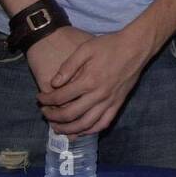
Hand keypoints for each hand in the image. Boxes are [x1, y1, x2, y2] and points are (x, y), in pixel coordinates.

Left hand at [36, 25, 159, 135]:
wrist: (136, 47)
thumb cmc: (109, 45)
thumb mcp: (85, 49)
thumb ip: (68, 66)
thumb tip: (54, 83)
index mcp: (89, 81)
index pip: (60, 97)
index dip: (46, 100)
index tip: (39, 97)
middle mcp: (99, 95)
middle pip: (70, 115)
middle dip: (52, 117)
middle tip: (44, 112)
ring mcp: (109, 102)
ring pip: (85, 125)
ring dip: (68, 129)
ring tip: (57, 127)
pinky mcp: (118, 104)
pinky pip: (103, 124)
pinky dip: (90, 130)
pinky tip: (81, 130)